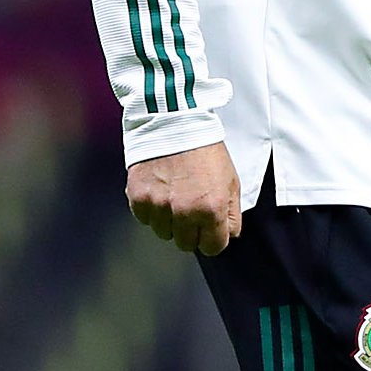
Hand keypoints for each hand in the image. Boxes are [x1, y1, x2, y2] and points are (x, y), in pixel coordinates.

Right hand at [126, 142, 241, 254]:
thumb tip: (228, 235)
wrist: (174, 122)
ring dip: (169, 221)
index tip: (210, 228)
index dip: (212, 238)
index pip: (212, 248)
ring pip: (164, 233)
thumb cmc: (205, 150)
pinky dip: (151, 210)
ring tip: (174, 196)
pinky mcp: (138, 197)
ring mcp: (159, 206)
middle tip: (191, 209)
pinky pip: (145, 219)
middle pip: (186, 244)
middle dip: (191, 231)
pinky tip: (159, 190)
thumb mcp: (231, 181)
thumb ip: (231, 214)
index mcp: (211, 209)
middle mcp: (184, 211)